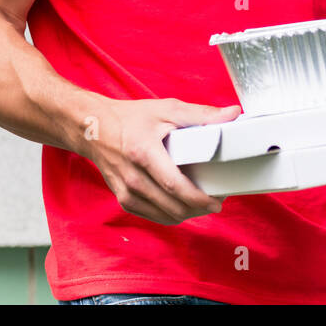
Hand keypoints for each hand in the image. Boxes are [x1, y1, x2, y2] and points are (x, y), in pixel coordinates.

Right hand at [82, 97, 241, 224]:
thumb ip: (201, 114)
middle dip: (198, 208)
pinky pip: (153, 216)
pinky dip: (172, 214)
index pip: (174, 185)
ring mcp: (126, 192)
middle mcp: (133, 177)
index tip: (217, 200)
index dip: (198, 198)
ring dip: (187, 214)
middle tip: (216, 200)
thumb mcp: (167, 109)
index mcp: (144, 153)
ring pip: (164, 216)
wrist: (93, 128)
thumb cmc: (131, 118)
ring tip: (204, 203)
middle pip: (172, 206)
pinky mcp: (124, 200)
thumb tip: (233, 114)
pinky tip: (184, 205)